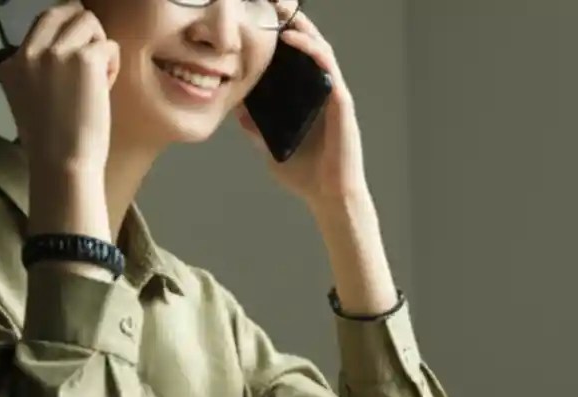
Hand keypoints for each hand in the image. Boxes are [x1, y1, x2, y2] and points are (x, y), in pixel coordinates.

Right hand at [0, 0, 119, 177]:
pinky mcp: (85, 59)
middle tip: (97, 54)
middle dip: (86, 28)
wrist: (63, 161)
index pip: (41, 23)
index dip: (66, 29)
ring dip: (101, 46)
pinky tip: (106, 87)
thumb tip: (65, 56)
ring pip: (89, 22)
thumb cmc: (54, 141)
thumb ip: (37, 72)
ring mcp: (56, 53)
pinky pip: (109, 45)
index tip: (81, 46)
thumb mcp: (29, 99)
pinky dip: (113, 63)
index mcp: (13, 63)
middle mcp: (30, 52)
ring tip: (99, 78)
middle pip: (62, 12)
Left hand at [235, 11, 368, 212]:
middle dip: (292, 22)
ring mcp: (332, 95)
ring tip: (281, 11)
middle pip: (309, 47)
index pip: (294, 60)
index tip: (262, 19)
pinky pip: (327, 67)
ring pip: (320, 49)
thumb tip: (236, 108)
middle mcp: (320, 92)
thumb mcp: (269, 145)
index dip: (281, 37)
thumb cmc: (305, 175)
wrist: (328, 197)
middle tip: (273, 3)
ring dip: (301, 27)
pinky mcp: (340, 102)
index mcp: (306, 100)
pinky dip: (310, 49)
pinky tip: (292, 38)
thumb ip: (256, 127)